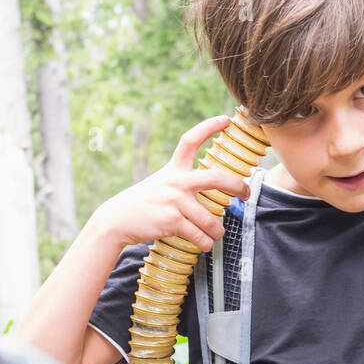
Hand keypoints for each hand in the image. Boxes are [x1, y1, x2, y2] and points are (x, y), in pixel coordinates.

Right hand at [92, 115, 251, 252]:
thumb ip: (180, 183)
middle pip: (216, 178)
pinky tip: (203, 245)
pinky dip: (204, 243)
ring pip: (211, 219)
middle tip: (246, 193)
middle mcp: (176, 181)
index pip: (190, 140)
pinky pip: (199, 235)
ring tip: (215, 235)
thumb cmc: (141, 205)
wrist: (116, 220)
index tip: (225, 119)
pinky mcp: (172, 220)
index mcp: (173, 169)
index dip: (209, 126)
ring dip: (217, 232)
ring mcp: (175, 201)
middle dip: (237, 185)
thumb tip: (207, 192)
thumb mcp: (159, 184)